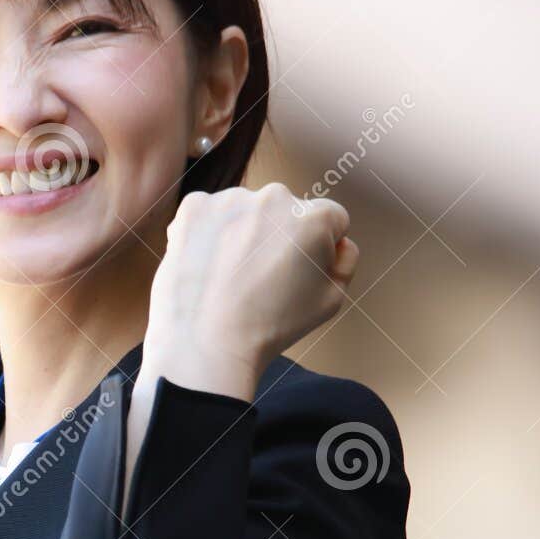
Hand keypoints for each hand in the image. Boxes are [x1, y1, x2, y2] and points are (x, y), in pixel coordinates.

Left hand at [142, 183, 356, 400]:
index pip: (330, 219)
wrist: (207, 342)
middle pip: (285, 210)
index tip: (297, 274)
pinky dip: (208, 232)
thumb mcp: (331, 300)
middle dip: (279, 235)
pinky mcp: (194, 207)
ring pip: (246, 210)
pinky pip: (209, 213)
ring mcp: (230, 198)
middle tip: (260, 276)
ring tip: (230, 274)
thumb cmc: (272, 325)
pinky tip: (207, 264)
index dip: (319, 248)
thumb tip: (339, 239)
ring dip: (243, 231)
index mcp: (314, 218)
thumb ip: (346, 260)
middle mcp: (275, 196)